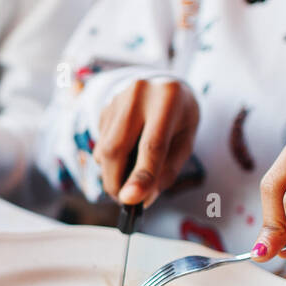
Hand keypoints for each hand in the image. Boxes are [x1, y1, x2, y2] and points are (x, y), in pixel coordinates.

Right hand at [94, 76, 198, 204]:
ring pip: (103, 150)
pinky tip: (126, 151)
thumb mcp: (185, 142)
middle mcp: (138, 94)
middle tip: (125, 200)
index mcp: (168, 99)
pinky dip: (110, 159)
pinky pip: (100, 144)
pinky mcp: (104, 108)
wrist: (165, 85)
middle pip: (116, 148)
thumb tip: (142, 198)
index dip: (140, 175)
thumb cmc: (179, 118)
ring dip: (112, 173)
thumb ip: (168, 170)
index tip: (130, 201)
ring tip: (129, 175)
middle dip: (116, 182)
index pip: (151, 145)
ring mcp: (116, 99)